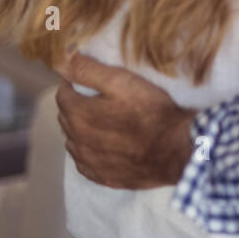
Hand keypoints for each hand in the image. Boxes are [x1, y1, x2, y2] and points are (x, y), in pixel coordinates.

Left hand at [54, 52, 195, 189]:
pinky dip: (90, 152)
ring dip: (82, 130)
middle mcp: (77, 141)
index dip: (74, 83)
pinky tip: (106, 145)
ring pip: (74, 141)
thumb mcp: (122, 82)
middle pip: (66, 118)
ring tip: (106, 121)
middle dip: (77, 105)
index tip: (90, 79)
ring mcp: (89, 162)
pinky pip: (85, 162)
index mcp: (78, 115)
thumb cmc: (152, 112)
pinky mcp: (102, 177)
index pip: (62, 94)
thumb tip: (62, 60)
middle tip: (100, 98)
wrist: (176, 150)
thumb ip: (88, 71)